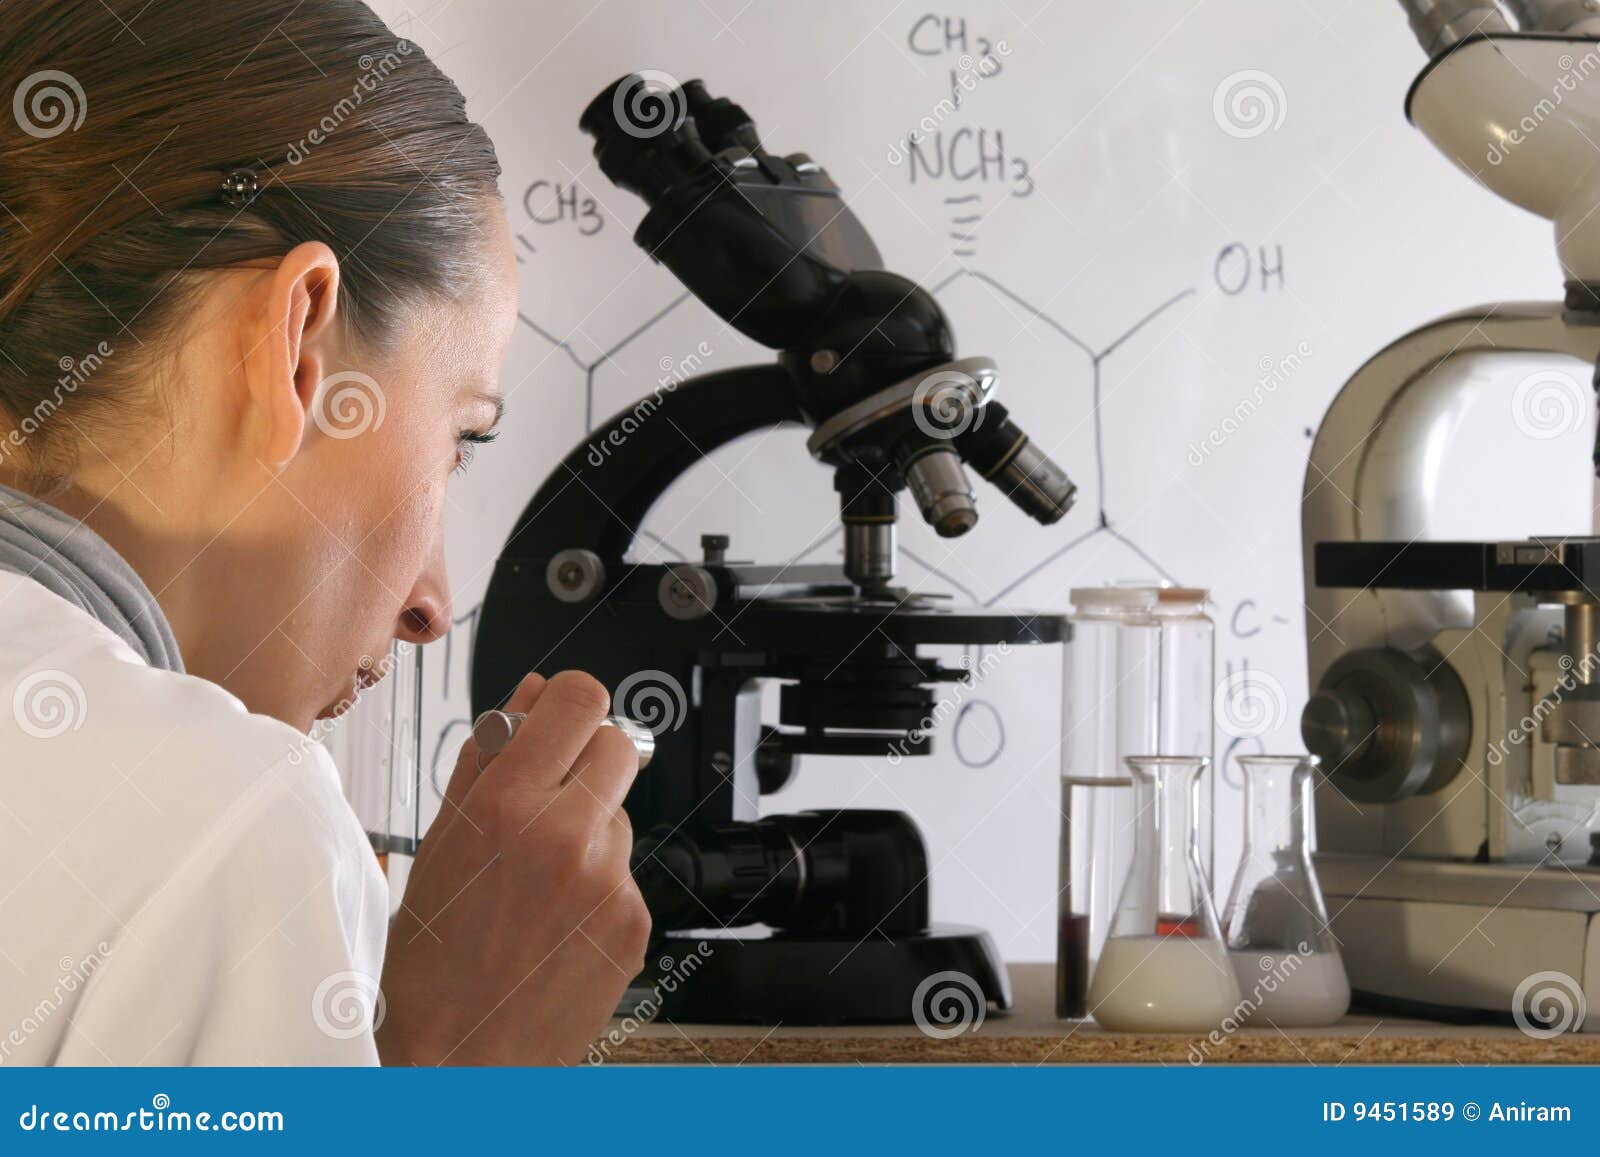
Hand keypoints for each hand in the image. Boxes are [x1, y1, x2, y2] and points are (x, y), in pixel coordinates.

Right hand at [377, 670, 649, 1064]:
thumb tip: (526, 699)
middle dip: (585, 761)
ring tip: (538, 883)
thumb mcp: (440, 844)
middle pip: (617, 745)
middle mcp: (567, 836)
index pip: (580, 698)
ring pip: (619, 814)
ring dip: (588, 830)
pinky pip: (626, 873)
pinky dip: (598, 885)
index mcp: (507, 806)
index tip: (558, 720)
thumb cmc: (431, 965)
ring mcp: (609, 881)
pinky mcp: (634, 921)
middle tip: (551, 796)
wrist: (458, 1059)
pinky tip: (557, 920)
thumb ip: (487, 760)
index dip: (569, 704)